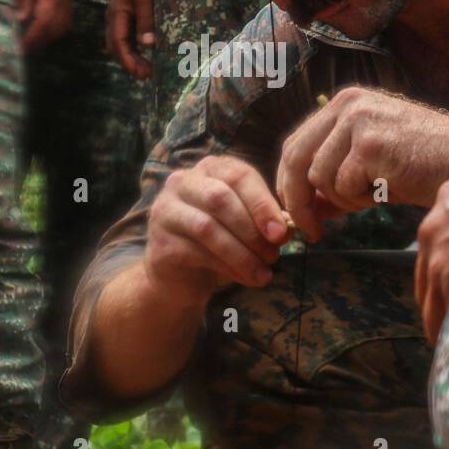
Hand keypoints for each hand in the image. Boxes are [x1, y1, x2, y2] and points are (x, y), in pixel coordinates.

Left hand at [13, 0, 73, 51]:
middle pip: (56, 27)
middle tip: (25, 48)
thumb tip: (21, 19)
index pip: (44, 19)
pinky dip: (55, 28)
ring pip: (64, 25)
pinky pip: (66, 18)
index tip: (22, 46)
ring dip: (50, 36)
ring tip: (33, 41)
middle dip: (42, 40)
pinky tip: (43, 30)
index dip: (34, 35)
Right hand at [105, 0, 155, 78]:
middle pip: (117, 47)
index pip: (118, 43)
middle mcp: (114, 20)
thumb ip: (146, 19)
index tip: (140, 72)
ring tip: (147, 71)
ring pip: (121, 45)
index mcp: (116, 15)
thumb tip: (147, 44)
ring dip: (132, 58)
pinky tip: (144, 57)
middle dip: (129, 63)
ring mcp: (119, 19)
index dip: (128, 60)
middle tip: (146, 75)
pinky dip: (134, 50)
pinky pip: (126, 39)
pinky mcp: (126, 18)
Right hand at [144, 155, 290, 309]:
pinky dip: (228, 267)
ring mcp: (166, 211)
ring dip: (242, 253)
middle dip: (252, 229)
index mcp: (208, 169)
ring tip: (263, 272)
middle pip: (220, 198)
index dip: (262, 204)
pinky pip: (197, 252)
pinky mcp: (161, 243)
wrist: (180, 277)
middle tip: (274, 255)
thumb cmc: (218, 244)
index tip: (281, 233)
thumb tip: (287, 229)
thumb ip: (265, 221)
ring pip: (208, 227)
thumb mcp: (244, 226)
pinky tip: (246, 278)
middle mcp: (182, 182)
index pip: (238, 175)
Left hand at [276, 87, 448, 241]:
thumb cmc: (424, 164)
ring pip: (319, 178)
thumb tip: (303, 208)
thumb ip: (335, 177)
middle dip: (298, 200)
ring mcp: (359, 121)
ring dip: (343, 200)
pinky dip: (361, 201)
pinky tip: (387, 191)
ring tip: (375, 195)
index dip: (289, 183)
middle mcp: (347, 105)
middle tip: (311, 230)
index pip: (295, 144)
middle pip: (295, 158)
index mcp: (345, 103)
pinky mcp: (370, 145)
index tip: (297, 212)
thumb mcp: (371, 164)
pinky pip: (343, 187)